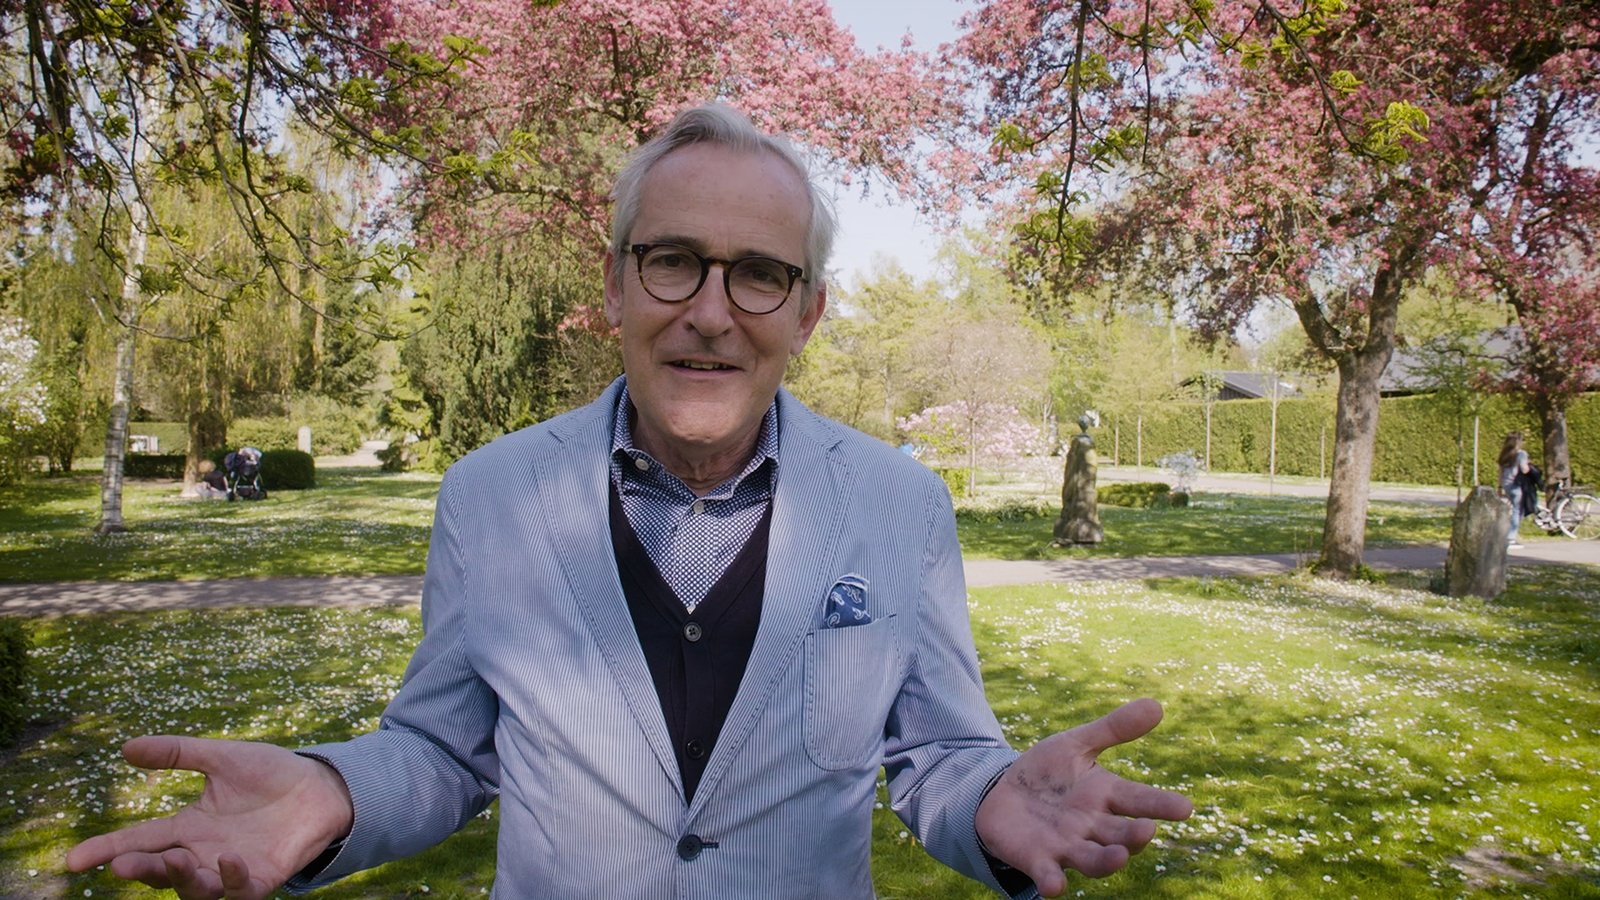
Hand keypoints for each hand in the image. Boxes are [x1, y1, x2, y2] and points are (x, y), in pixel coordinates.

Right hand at [65, 736, 353, 899]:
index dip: (107, 849)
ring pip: (194, 889)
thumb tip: (125, 747)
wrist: (322, 787)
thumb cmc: (271, 774)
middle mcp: (202, 854)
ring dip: (181, 879)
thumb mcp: (221, 758)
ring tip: (176, 861)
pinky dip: (232, 879)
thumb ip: (177, 754)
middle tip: (123, 863)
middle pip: (161, 870)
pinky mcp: (260, 880)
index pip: (139, 841)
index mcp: (187, 828)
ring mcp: (230, 870)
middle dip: (141, 869)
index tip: (74, 860)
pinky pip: (239, 892)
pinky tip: (231, 859)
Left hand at [974, 698, 1192, 897]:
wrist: (1000, 794)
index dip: (1161, 804)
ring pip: (1093, 860)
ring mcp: (1066, 846)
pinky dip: (1052, 882)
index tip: (1185, 806)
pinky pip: (1048, 875)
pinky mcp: (1038, 859)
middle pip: (1120, 834)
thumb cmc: (1047, 773)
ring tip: (1119, 857)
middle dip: (1134, 835)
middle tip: (1147, 829)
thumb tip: (1157, 705)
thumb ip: (1113, 729)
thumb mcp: (1076, 745)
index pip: (1138, 800)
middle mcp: (1092, 826)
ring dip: (1107, 862)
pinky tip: (1055, 886)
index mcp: (1104, 795)